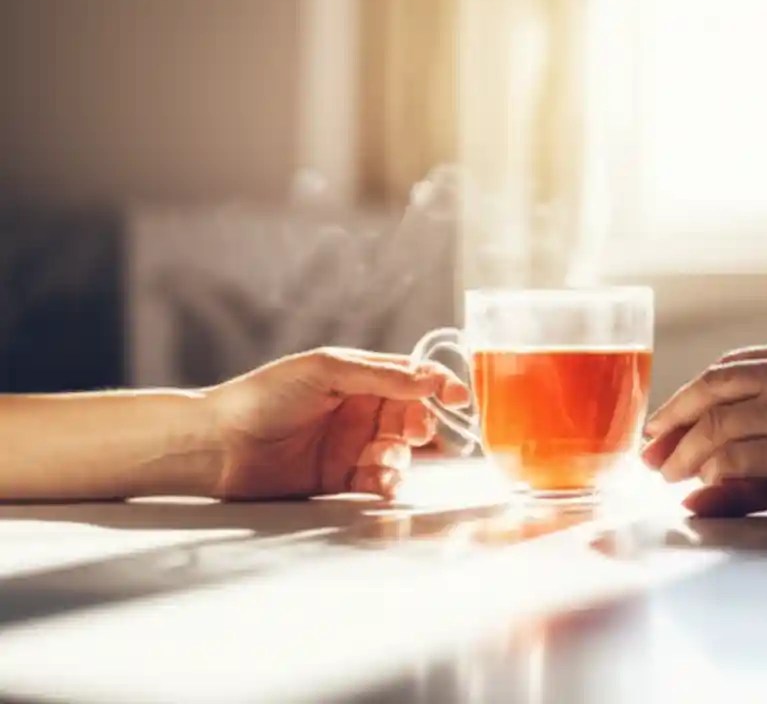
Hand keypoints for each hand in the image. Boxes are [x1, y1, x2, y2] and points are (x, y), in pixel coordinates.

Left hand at [206, 347, 467, 499]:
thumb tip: (430, 381)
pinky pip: (378, 483)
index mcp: (358, 378)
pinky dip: (389, 485)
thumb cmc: (264, 396)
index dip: (438, 387)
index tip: (459, 399)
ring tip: (386, 461)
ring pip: (399, 453)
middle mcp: (359, 411)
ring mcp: (351, 446)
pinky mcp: (340, 480)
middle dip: (423, 426)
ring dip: (401, 458)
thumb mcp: (326, 371)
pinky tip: (385, 485)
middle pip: (412, 418)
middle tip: (418, 433)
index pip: (411, 380)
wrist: (217, 444)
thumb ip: (380, 376)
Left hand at [641, 332, 766, 516]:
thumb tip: (747, 438)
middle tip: (649, 445)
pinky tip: (701, 485)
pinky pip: (740, 457)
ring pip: (719, 424)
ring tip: (667, 473)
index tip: (671, 416)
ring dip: (686, 452)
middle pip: (715, 386)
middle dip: (675, 417)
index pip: (735, 365)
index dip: (696, 393)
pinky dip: (714, 472)